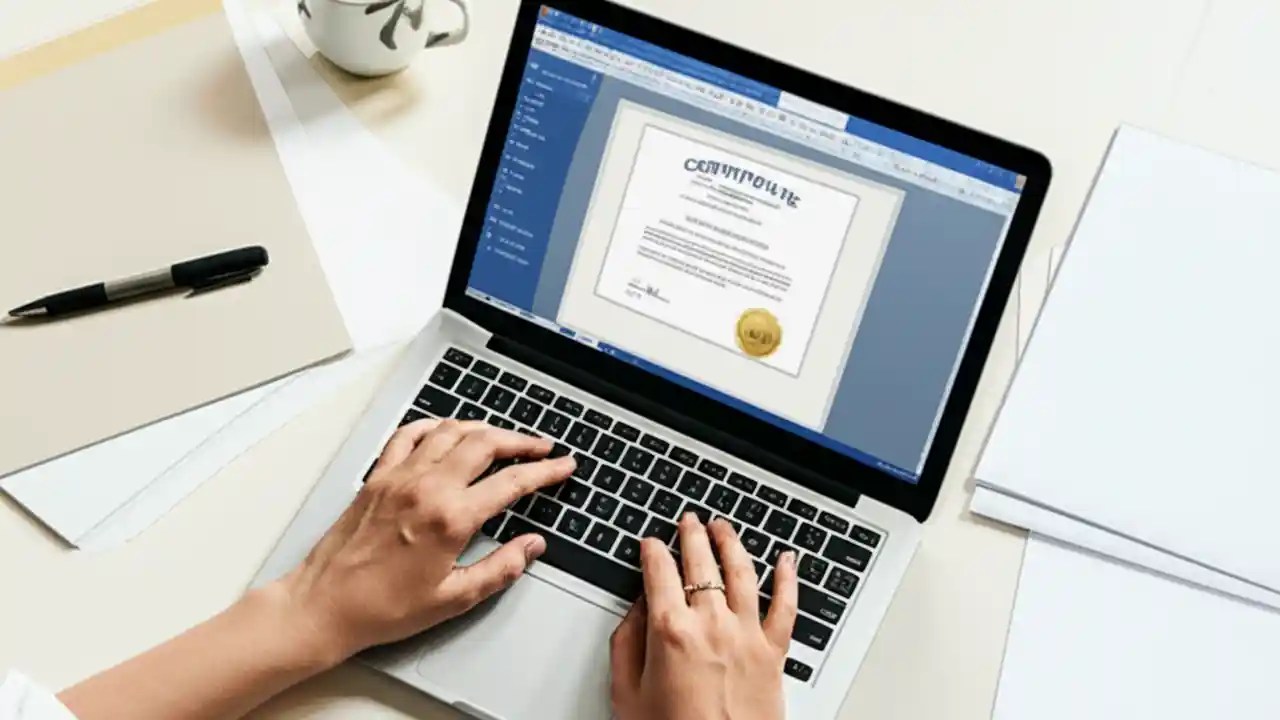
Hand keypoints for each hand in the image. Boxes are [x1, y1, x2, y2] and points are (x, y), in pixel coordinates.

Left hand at [276, 419, 574, 662]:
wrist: (324, 606)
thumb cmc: (382, 608)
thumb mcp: (453, 599)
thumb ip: (500, 568)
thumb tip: (531, 546)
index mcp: (451, 519)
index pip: (512, 482)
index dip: (545, 472)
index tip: (563, 467)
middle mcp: (427, 487)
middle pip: (485, 443)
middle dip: (521, 441)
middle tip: (541, 448)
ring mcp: (399, 477)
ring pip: (450, 431)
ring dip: (483, 429)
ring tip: (503, 437)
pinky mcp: (377, 477)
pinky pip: (409, 435)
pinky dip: (434, 425)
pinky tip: (446, 430)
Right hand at [610, 514, 797, 719]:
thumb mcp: (627, 693)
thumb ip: (626, 644)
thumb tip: (636, 611)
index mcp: (670, 631)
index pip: (659, 571)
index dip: (653, 550)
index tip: (651, 542)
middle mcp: (711, 625)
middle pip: (701, 562)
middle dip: (691, 535)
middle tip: (688, 521)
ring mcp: (747, 636)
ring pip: (743, 572)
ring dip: (731, 543)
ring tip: (723, 527)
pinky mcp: (773, 654)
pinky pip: (787, 606)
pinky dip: (789, 578)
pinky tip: (787, 560)